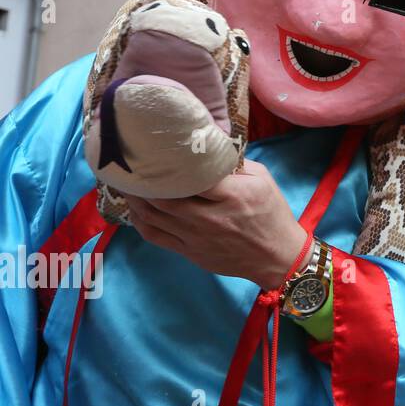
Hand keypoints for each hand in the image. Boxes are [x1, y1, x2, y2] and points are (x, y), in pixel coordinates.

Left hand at [124, 159, 308, 290]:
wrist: (277, 257)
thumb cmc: (272, 214)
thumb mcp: (263, 180)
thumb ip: (235, 163)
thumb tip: (209, 147)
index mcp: (232, 196)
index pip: (193, 176)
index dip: (171, 163)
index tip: (158, 149)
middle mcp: (210, 217)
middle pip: (165, 197)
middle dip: (144, 180)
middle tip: (131, 164)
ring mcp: (196, 237)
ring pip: (154, 216)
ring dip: (136, 199)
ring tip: (127, 183)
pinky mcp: (189, 252)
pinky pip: (155, 236)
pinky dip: (140, 221)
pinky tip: (136, 209)